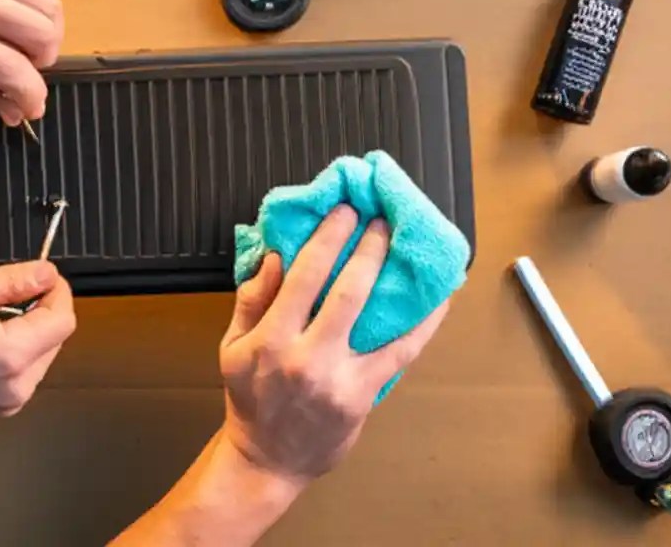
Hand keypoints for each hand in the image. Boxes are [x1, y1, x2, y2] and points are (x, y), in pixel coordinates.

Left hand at [0, 0, 63, 124]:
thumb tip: (15, 111)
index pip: (12, 69)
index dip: (31, 96)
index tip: (32, 107)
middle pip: (42, 35)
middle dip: (42, 64)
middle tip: (22, 69)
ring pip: (49, 7)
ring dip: (47, 36)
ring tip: (25, 46)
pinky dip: (36, 11)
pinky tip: (15, 20)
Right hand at [0, 261, 75, 417]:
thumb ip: (9, 283)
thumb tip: (47, 273)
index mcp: (12, 357)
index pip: (63, 319)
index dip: (55, 290)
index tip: (36, 274)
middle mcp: (18, 386)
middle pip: (55, 337)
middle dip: (37, 309)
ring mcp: (8, 402)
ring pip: (41, 353)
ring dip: (24, 329)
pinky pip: (23, 370)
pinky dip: (12, 349)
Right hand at [219, 206, 449, 485]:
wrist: (268, 459)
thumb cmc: (251, 398)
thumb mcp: (232, 347)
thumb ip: (252, 300)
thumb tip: (275, 256)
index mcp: (269, 340)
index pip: (303, 276)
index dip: (327, 238)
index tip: (344, 212)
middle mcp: (305, 357)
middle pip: (345, 290)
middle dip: (366, 248)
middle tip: (379, 220)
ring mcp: (338, 378)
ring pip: (376, 318)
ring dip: (395, 277)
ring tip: (409, 246)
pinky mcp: (363, 395)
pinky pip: (401, 352)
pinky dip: (424, 323)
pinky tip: (438, 299)